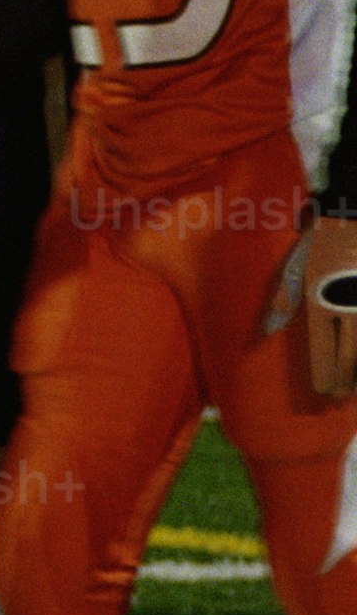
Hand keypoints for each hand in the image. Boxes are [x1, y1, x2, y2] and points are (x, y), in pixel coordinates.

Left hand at [263, 210, 356, 402]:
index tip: (323, 390)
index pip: (327, 349)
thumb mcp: (293, 269)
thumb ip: (282, 301)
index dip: (326, 373)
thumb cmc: (318, 243)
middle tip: (337, 395)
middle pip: (351, 354)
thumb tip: (265, 331)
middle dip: (345, 379)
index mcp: (323, 302)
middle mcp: (349, 306)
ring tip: (354, 388)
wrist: (350, 218)